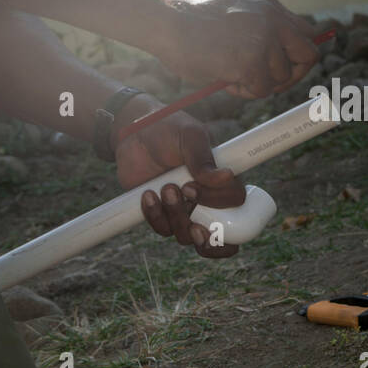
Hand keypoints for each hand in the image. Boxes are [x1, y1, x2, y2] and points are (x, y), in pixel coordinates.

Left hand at [113, 97, 245, 259]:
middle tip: (195, 228)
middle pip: (219, 237)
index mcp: (221, 179)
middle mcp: (206, 198)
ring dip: (176, 216)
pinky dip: (155, 215)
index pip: (236, 203)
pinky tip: (148, 194)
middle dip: (209, 240)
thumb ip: (203, 157)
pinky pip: (162, 229)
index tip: (194, 189)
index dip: (222, 206)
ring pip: (187, 235)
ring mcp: (184, 208)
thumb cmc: (167, 128)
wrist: (132, 132)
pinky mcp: (161, 213)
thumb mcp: (188, 135)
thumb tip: (227, 176)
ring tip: (164, 188)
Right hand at [157, 0, 317, 97]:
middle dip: (293, 74)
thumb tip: (282, 62)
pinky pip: (261, 89)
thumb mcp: (235, 16)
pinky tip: (224, 77)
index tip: (283, 68)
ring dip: (259, 83)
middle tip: (269, 82)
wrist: (167, 24)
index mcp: (267, 1)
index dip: (296, 55)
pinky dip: (244, 91)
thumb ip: (260, 30)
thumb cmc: (192, 26)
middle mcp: (272, 16)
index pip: (304, 31)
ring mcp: (264, 38)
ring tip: (231, 73)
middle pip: (308, 54)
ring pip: (281, 77)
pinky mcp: (252, 61)